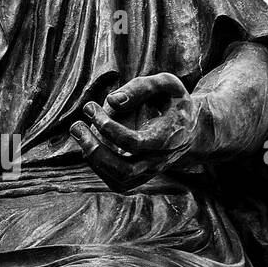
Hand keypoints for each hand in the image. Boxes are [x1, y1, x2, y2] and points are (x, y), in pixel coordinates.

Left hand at [70, 72, 207, 192]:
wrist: (191, 128)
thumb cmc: (173, 101)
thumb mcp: (165, 84)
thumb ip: (140, 88)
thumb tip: (112, 100)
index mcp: (168, 136)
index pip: (134, 143)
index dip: (108, 127)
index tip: (90, 107)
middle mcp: (160, 160)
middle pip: (125, 170)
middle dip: (95, 150)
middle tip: (76, 126)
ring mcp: (150, 171)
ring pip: (119, 180)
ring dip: (92, 159)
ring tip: (78, 131)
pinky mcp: (140, 176)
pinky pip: (116, 182)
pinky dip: (97, 165)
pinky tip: (89, 142)